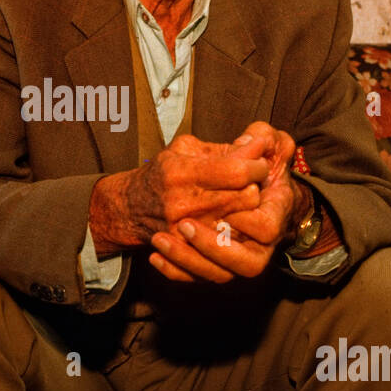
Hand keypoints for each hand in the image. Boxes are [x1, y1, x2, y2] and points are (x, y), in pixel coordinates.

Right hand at [89, 132, 270, 254]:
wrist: (131, 207)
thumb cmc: (163, 172)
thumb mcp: (186, 149)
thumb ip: (222, 147)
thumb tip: (257, 143)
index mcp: (183, 172)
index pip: (237, 171)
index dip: (256, 165)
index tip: (259, 162)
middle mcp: (184, 202)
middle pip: (246, 197)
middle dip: (256, 186)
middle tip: (254, 179)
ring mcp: (186, 228)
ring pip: (242, 220)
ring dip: (248, 207)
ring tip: (242, 196)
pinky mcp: (189, 247)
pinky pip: (228, 240)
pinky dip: (236, 226)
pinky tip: (232, 216)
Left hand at [149, 122, 310, 282]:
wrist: (254, 195)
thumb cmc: (255, 165)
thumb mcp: (263, 144)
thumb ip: (263, 138)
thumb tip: (253, 140)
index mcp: (276, 211)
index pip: (266, 227)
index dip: (245, 218)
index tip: (212, 206)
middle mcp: (262, 243)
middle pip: (245, 262)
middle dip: (212, 244)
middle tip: (182, 223)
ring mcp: (239, 258)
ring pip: (219, 275)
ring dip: (188, 259)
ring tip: (160, 239)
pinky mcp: (216, 266)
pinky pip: (197, 279)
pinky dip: (174, 270)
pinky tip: (154, 255)